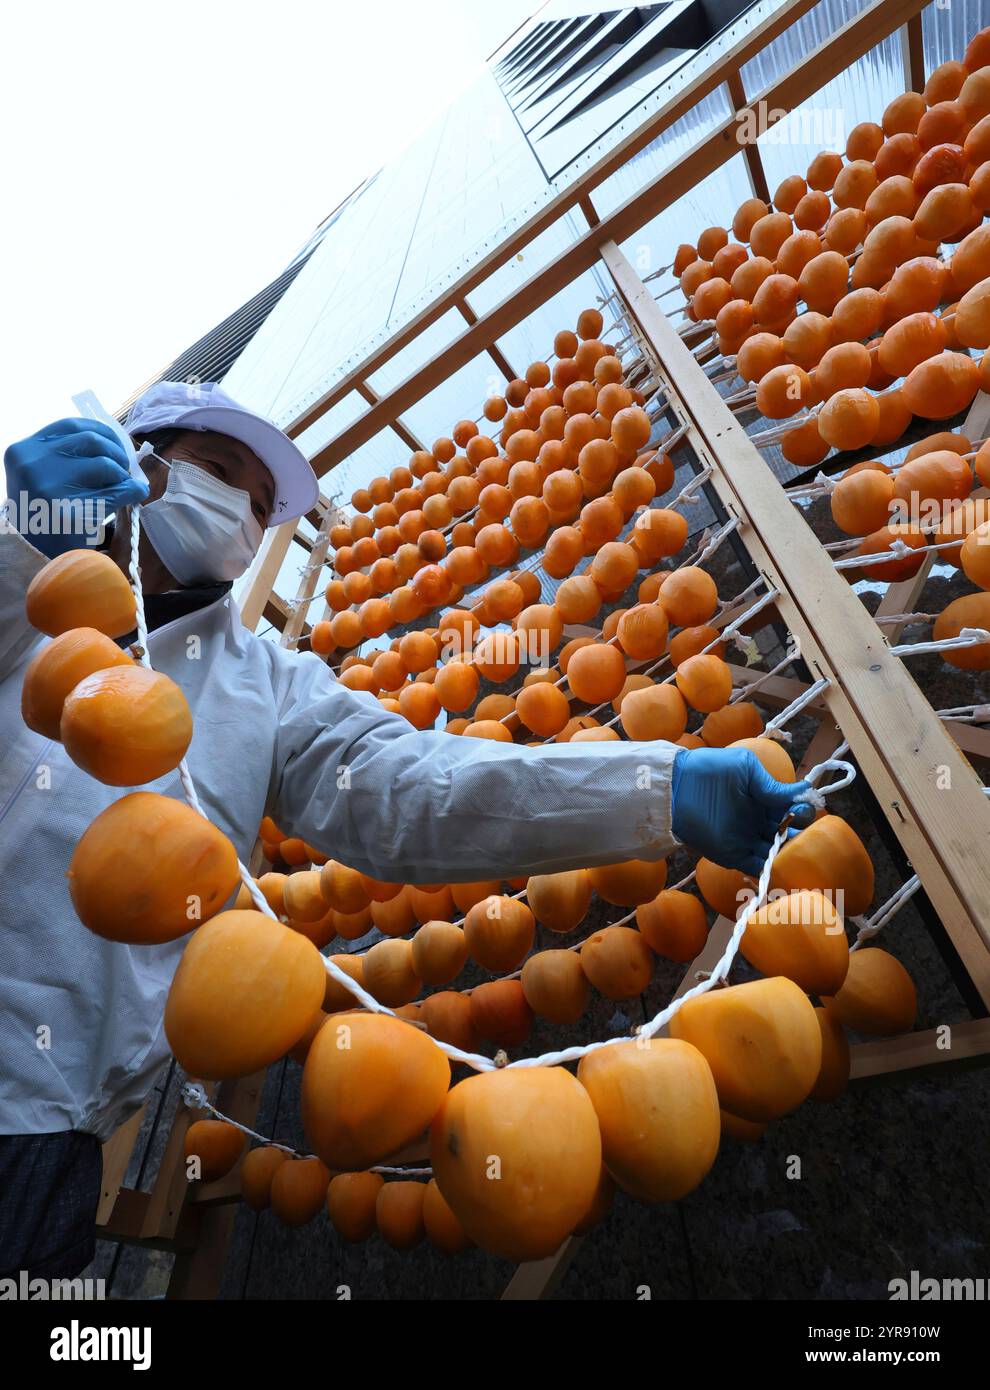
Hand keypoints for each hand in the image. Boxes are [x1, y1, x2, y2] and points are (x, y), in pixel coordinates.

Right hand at [4, 417, 148, 557]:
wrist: (32, 555)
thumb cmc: (41, 513)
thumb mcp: (39, 475)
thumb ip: (66, 455)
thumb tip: (114, 441)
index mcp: (23, 451)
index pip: (70, 425)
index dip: (100, 431)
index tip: (114, 442)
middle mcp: (33, 465)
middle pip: (92, 440)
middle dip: (116, 452)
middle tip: (124, 468)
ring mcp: (49, 488)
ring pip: (105, 464)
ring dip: (123, 474)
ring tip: (124, 485)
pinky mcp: (71, 512)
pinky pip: (116, 492)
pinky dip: (132, 491)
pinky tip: (136, 494)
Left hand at [671, 746, 815, 875]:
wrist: (677, 787)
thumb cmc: (710, 770)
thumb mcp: (745, 769)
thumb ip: (772, 785)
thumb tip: (805, 789)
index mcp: (763, 800)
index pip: (791, 809)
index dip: (801, 811)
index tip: (803, 809)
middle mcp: (758, 821)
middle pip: (787, 833)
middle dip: (798, 834)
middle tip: (803, 833)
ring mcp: (746, 839)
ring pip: (774, 852)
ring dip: (786, 853)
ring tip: (795, 850)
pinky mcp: (732, 855)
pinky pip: (755, 866)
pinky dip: (769, 868)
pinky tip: (780, 864)